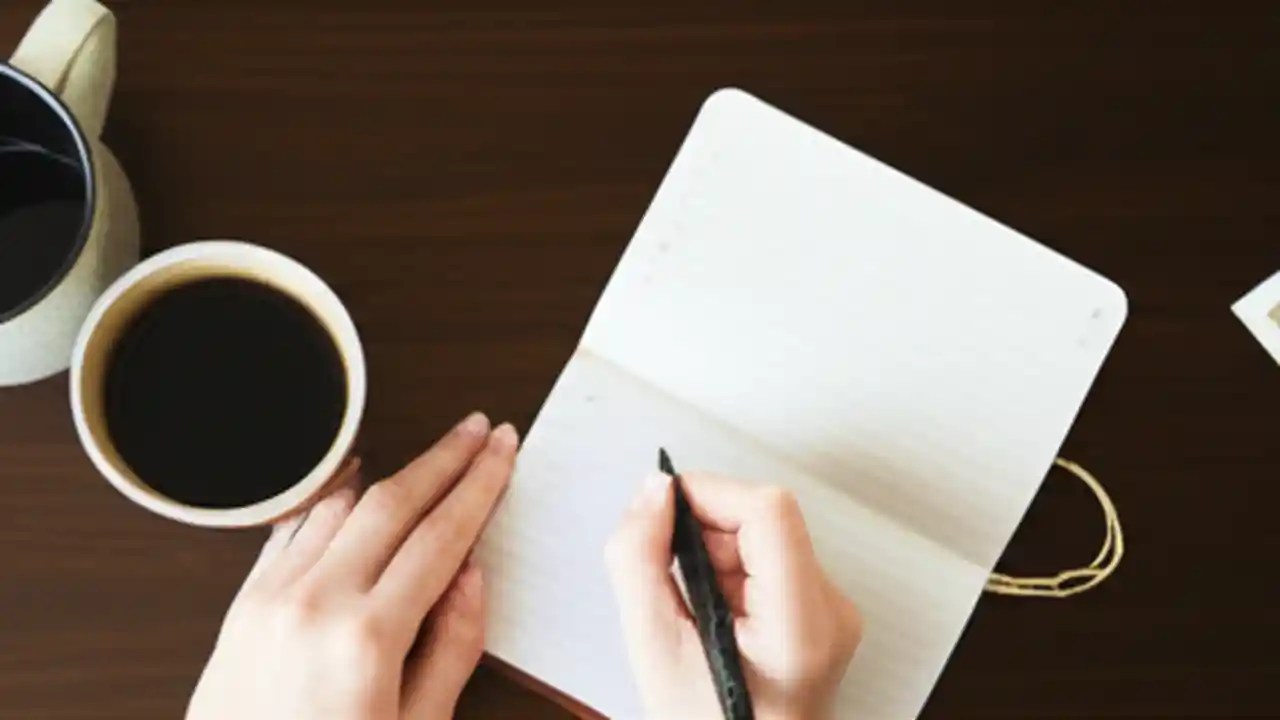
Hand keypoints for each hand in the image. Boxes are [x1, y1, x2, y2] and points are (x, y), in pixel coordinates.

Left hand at [187, 412, 516, 719]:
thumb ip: (451, 649)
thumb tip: (471, 575)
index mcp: (367, 639)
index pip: (440, 536)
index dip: (479, 486)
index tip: (502, 450)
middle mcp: (315, 603)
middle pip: (394, 503)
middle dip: (444, 459)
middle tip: (478, 429)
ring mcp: (271, 598)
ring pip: (341, 505)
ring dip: (393, 472)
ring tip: (433, 450)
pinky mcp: (242, 605)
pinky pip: (292, 529)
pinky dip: (331, 498)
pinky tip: (354, 481)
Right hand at [605, 473, 860, 719]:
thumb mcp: (653, 648)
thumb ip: (639, 560)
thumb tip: (653, 492)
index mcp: (801, 626)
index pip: (769, 510)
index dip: (708, 494)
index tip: (663, 511)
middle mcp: (831, 611)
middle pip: (765, 518)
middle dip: (704, 531)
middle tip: (668, 577)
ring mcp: (832, 612)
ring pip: (764, 535)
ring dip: (713, 555)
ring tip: (690, 609)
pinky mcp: (821, 612)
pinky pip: (769, 561)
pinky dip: (728, 574)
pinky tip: (710, 615)